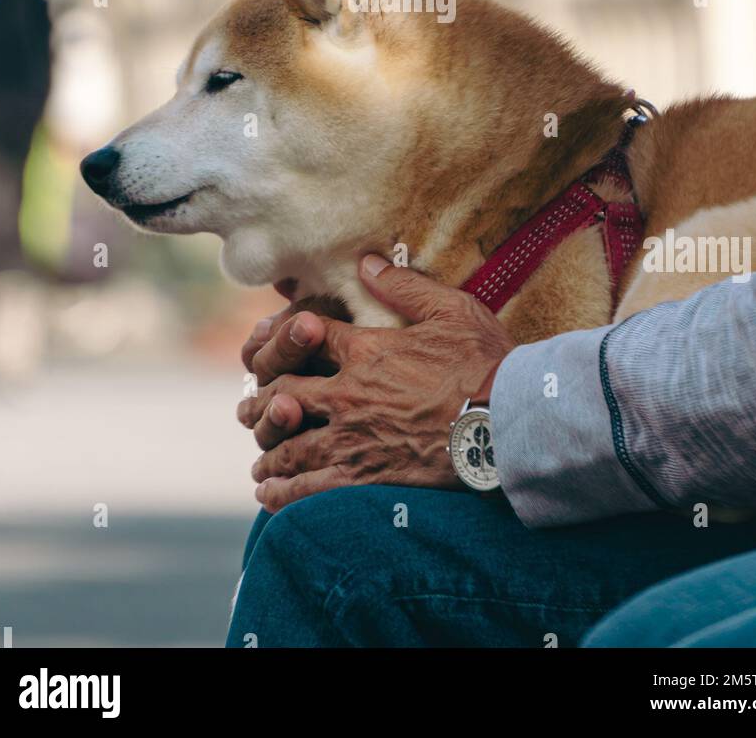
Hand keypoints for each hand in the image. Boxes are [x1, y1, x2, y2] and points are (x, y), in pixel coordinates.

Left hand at [236, 256, 514, 511]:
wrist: (506, 425)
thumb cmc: (485, 364)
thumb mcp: (451, 311)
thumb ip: (404, 286)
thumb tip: (367, 262)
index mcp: (367, 350)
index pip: (306, 338)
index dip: (285, 339)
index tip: (278, 349)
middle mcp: (350, 393)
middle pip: (284, 394)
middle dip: (261, 402)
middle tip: (249, 410)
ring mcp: (354, 437)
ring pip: (288, 443)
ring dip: (267, 449)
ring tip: (259, 459)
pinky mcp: (365, 477)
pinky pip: (309, 487)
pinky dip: (282, 491)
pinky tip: (269, 493)